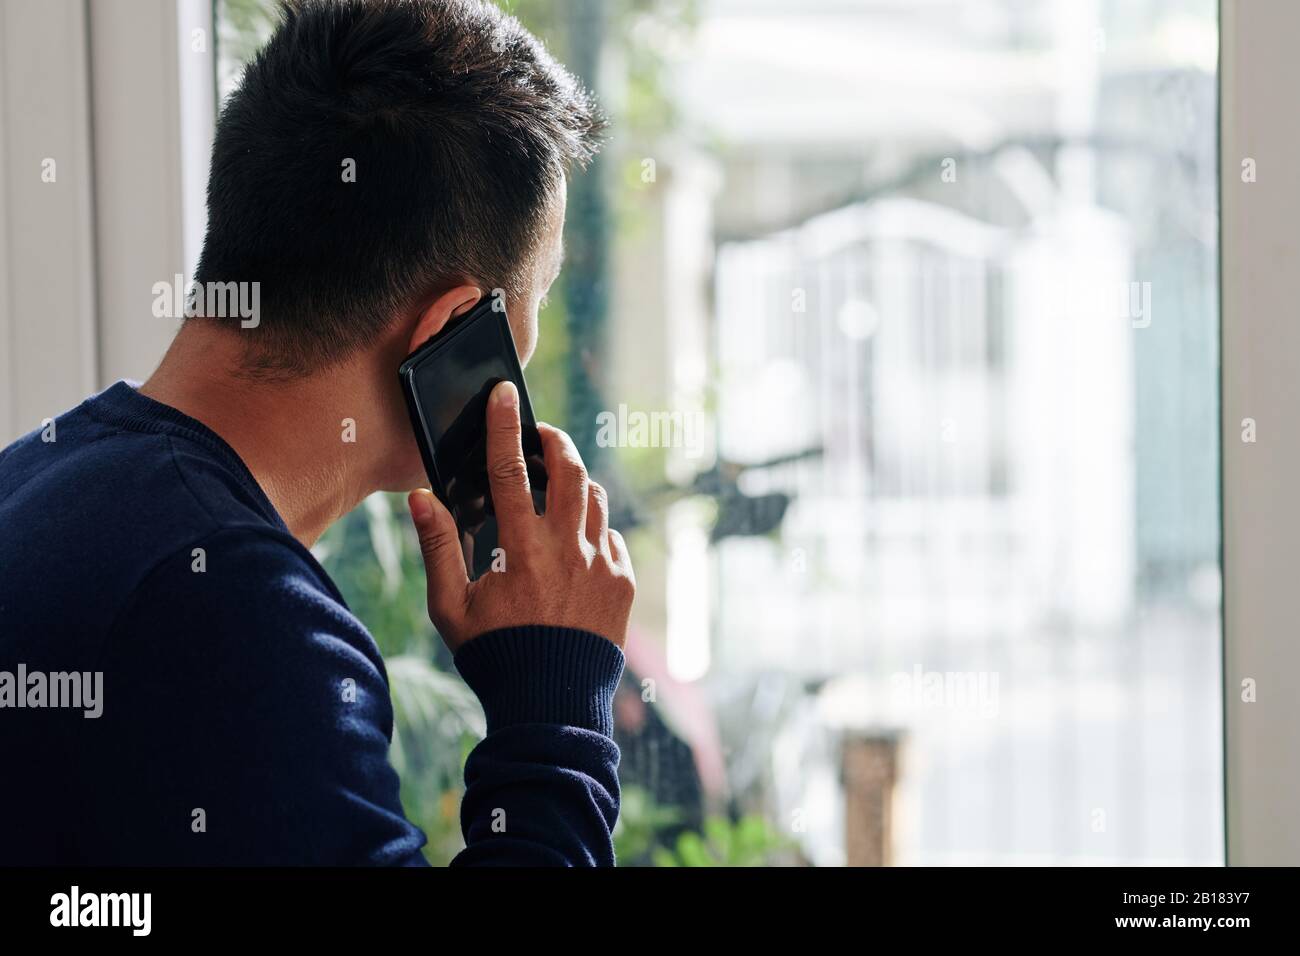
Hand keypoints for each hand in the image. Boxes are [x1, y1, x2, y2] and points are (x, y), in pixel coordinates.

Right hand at [407, 380, 634, 652]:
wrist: (551, 706)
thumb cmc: (495, 656)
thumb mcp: (451, 607)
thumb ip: (437, 547)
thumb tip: (421, 498)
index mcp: (521, 549)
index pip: (509, 471)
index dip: (505, 426)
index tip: (503, 394)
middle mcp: (568, 549)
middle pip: (570, 470)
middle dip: (555, 441)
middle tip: (539, 435)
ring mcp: (601, 564)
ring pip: (595, 499)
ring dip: (575, 483)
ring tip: (554, 487)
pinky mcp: (622, 583)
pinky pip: (612, 537)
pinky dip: (594, 528)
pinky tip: (575, 541)